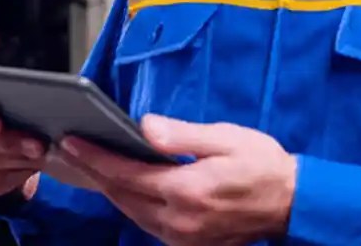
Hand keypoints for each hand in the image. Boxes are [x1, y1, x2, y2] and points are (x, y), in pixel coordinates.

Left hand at [56, 114, 297, 245]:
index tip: (71, 140)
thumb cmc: (262, 164)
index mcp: (187, 191)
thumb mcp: (227, 138)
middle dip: (93, 171)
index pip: (126, 174)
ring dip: (108, 188)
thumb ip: (183, 135)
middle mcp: (180, 220)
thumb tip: (145, 126)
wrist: (292, 203)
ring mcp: (182, 237)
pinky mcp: (188, 243)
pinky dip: (130, 202)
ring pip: (131, 211)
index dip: (95, 156)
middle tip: (68, 148)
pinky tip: (122, 185)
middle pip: (121, 196)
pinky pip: (147, 222)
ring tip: (88, 163)